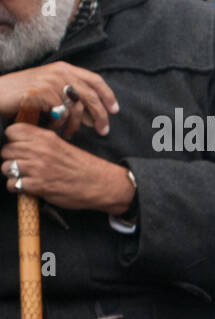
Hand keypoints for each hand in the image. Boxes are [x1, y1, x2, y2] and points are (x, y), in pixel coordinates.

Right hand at [0, 61, 117, 139]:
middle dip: (101, 116)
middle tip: (104, 132)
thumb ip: (72, 100)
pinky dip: (58, 125)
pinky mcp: (41, 93)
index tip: (115, 111)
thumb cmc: (23, 96)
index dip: (108, 96)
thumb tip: (95, 118)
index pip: (95, 80)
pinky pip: (60, 115)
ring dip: (75, 125)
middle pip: (91, 96)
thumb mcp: (50, 93)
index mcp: (64, 68)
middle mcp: (60, 72)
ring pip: (76, 109)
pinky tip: (50, 127)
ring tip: (69, 134)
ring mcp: (50, 81)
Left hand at [2, 122, 133, 213]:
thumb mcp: (62, 146)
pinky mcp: (39, 186)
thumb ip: (41, 142)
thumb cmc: (83, 167)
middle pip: (5, 150)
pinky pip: (12, 184)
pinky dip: (17, 187)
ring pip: (5, 167)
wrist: (102, 184)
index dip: (12, 140)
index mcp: (46, 138)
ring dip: (12, 174)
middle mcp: (40, 151)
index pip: (12, 131)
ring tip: (25, 177)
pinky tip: (27, 187)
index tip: (20, 147)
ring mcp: (38, 168)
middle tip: (23, 165)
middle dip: (11, 158)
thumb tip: (19, 144)